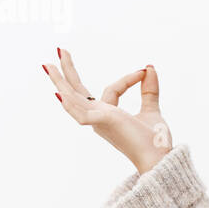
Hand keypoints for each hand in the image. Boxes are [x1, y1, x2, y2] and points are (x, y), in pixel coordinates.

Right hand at [42, 48, 173, 173]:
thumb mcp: (152, 109)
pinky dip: (70, 104)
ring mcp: (98, 120)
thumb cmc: (154, 141)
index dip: (128, 79)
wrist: (160, 158)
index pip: (112, 89)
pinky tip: (59, 94)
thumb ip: (149, 90)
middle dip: (68, 71)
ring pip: (74, 98)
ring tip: (48, 65)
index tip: (144, 71)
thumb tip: (149, 67)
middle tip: (60, 50)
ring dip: (61, 81)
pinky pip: (82, 113)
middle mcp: (98, 117)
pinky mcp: (102, 122)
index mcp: (108, 115)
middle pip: (78, 91)